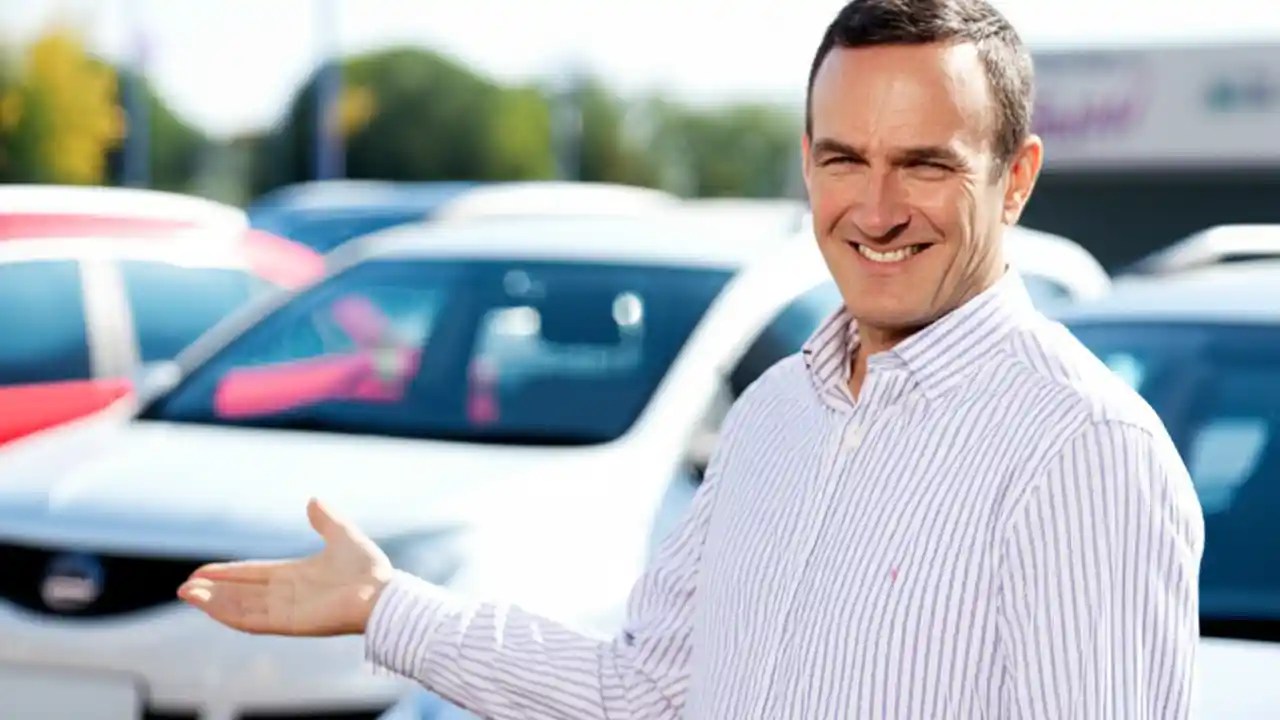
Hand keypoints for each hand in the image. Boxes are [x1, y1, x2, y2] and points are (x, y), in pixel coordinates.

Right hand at [177, 498, 393, 635]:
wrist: (384, 593)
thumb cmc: (369, 569)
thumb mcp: (343, 535)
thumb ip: (326, 520)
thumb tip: (313, 499)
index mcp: (296, 576)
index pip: (253, 575)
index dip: (228, 574)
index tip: (202, 572)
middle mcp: (287, 595)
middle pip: (241, 592)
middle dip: (213, 590)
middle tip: (185, 586)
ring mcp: (287, 610)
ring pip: (241, 606)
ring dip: (213, 601)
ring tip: (187, 593)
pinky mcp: (290, 623)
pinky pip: (253, 619)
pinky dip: (229, 612)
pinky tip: (209, 605)